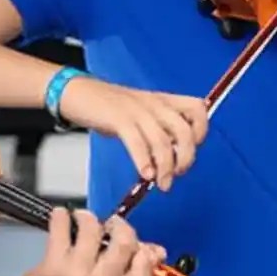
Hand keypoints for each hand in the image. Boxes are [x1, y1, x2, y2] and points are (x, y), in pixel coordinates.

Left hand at [0, 210, 163, 275]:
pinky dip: (61, 215)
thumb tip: (158, 250)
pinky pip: (62, 226)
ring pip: (92, 228)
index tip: (129, 238)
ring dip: (87, 216)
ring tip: (81, 219)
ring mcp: (77, 273)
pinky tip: (61, 217)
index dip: (142, 247)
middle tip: (107, 224)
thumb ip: (131, 271)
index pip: (144, 266)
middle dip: (117, 225)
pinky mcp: (54, 263)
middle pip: (123, 241)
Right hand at [62, 77, 207, 189]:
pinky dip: (144, 161)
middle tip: (177, 173)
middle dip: (186, 157)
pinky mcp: (119, 119)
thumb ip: (158, 127)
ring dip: (165, 167)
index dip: (200, 132)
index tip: (189, 151)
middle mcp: (154, 103)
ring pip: (162, 141)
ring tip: (162, 183)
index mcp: (162, 100)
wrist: (76, 92)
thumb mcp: (140, 110)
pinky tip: (145, 174)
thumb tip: (173, 156)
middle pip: (184, 131)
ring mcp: (136, 110)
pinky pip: (138, 143)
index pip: (197, 108)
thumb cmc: (107, 105)